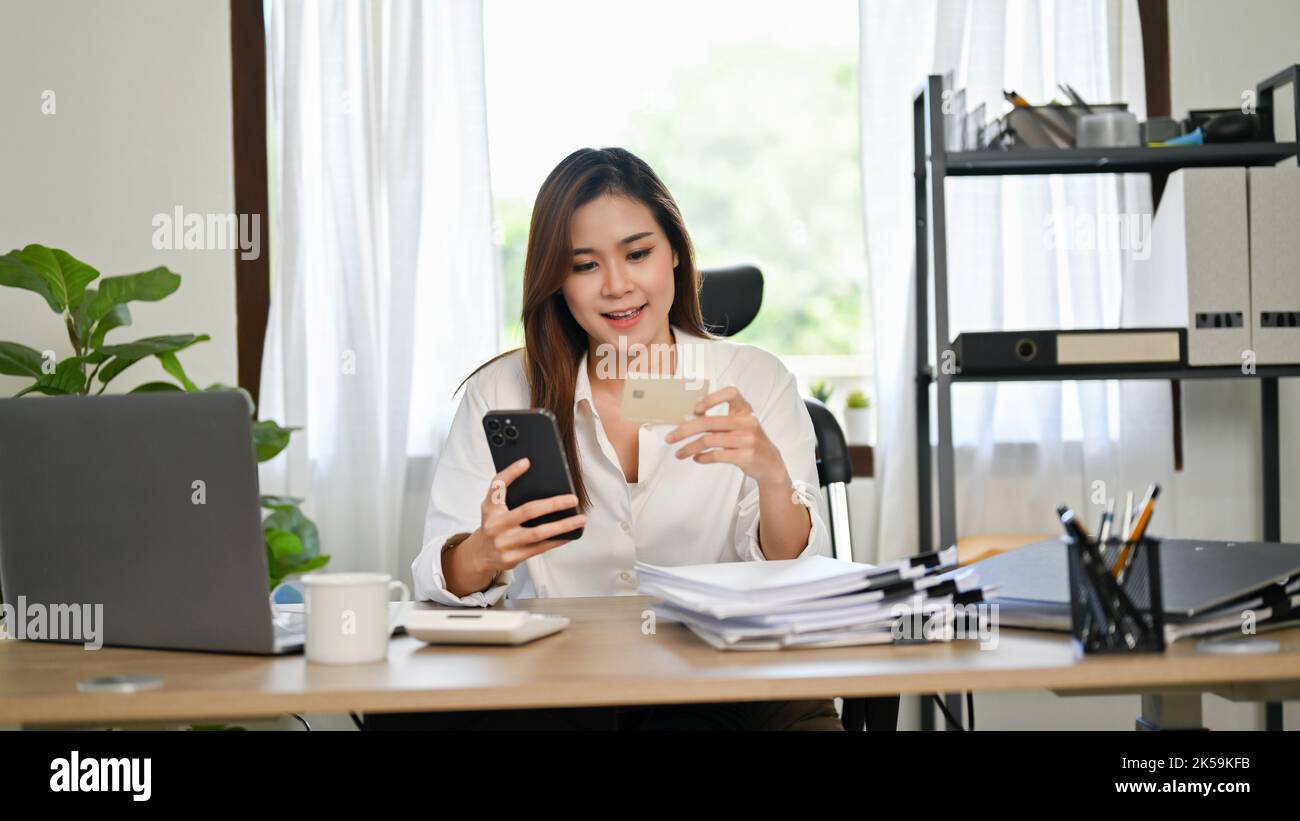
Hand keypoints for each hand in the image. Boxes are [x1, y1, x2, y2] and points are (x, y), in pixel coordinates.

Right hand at [471, 457, 584, 576]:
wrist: (480, 554)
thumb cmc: (495, 524)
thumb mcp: (493, 507)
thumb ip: (507, 493)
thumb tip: (540, 481)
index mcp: (490, 507)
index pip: (498, 485)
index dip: (511, 472)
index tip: (527, 462)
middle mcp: (495, 524)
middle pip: (528, 511)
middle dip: (553, 504)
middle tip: (573, 499)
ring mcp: (504, 542)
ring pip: (537, 533)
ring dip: (562, 525)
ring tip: (580, 519)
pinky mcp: (512, 557)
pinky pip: (539, 548)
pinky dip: (556, 540)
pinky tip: (569, 534)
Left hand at [664, 386, 788, 486]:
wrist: (771, 464)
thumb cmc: (749, 441)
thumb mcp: (741, 425)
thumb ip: (721, 420)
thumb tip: (691, 416)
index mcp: (745, 410)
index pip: (731, 393)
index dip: (712, 398)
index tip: (696, 408)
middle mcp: (747, 422)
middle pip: (709, 422)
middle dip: (685, 430)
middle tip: (670, 438)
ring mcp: (748, 440)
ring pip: (710, 440)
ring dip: (690, 448)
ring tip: (679, 453)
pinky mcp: (746, 456)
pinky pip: (718, 455)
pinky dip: (703, 457)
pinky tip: (696, 458)